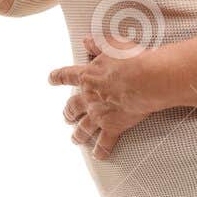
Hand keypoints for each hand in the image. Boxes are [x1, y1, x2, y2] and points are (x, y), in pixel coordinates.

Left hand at [48, 34, 157, 159]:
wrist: (146, 80)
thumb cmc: (131, 60)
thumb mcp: (112, 45)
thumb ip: (98, 44)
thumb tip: (87, 40)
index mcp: (88, 76)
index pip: (67, 76)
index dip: (58, 77)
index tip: (50, 80)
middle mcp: (89, 97)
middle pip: (73, 106)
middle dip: (68, 112)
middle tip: (65, 117)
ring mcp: (99, 114)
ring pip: (84, 127)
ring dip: (78, 133)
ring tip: (74, 139)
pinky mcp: (113, 127)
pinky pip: (105, 142)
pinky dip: (101, 150)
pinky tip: (98, 156)